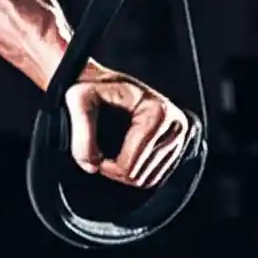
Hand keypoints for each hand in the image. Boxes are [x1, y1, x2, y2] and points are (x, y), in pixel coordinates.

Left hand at [63, 69, 192, 187]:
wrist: (104, 79)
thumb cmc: (92, 85)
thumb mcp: (78, 98)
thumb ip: (81, 132)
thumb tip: (90, 165)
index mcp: (157, 111)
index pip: (131, 163)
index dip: (105, 166)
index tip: (90, 156)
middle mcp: (175, 124)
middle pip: (141, 175)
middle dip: (113, 170)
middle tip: (95, 155)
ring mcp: (179, 137)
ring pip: (148, 178)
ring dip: (123, 171)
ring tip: (106, 153)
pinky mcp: (176, 145)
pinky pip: (155, 175)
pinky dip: (134, 169)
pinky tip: (120, 154)